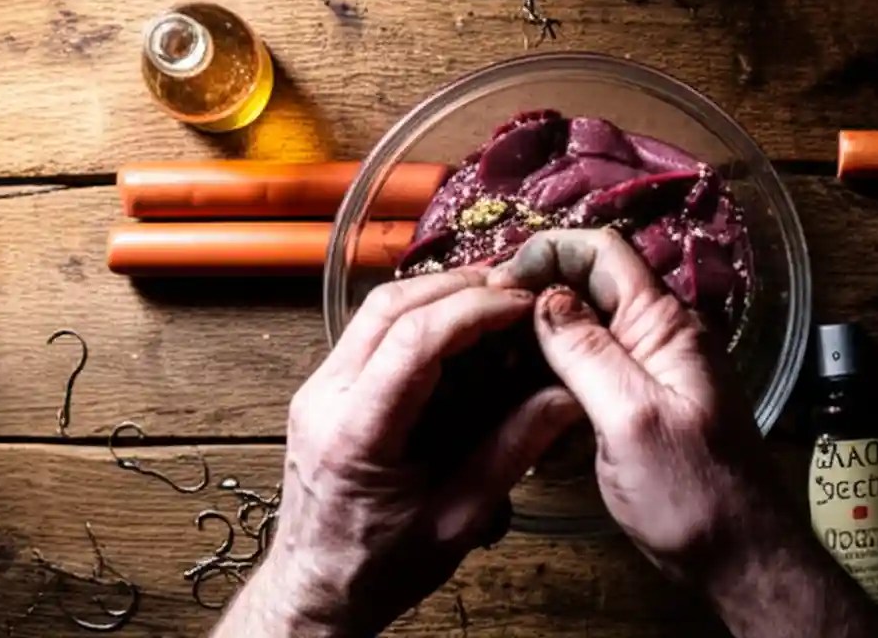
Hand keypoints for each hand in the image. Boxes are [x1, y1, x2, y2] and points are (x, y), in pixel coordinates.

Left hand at [213, 268, 580, 636]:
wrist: (314, 591)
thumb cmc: (376, 569)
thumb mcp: (457, 521)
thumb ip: (511, 452)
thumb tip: (564, 398)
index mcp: (354, 435)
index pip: (415, 339)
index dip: (476, 310)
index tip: (523, 304)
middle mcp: (324, 399)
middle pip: (391, 305)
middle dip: (461, 287)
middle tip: (517, 291)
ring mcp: (318, 390)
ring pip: (378, 309)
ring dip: (440, 294)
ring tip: (497, 303)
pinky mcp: (325, 389)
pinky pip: (372, 331)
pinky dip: (421, 317)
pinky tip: (462, 330)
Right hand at [487, 229, 777, 579]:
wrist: (742, 559)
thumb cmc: (695, 495)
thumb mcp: (631, 418)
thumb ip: (587, 352)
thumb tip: (545, 296)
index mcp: (665, 324)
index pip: (602, 251)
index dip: (546, 253)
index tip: (498, 285)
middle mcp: (660, 336)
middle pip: (588, 288)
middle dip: (534, 302)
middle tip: (483, 335)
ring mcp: (653, 371)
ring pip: (585, 334)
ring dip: (540, 349)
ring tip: (495, 375)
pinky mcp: (643, 405)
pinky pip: (592, 376)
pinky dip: (557, 386)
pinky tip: (529, 414)